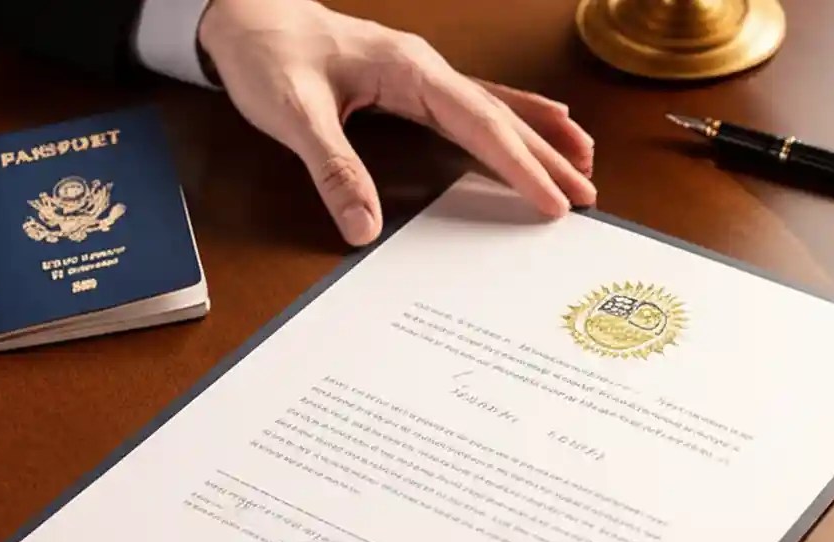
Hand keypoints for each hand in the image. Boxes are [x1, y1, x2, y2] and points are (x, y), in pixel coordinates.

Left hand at [198, 0, 596, 245]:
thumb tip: (364, 227)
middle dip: (548, 156)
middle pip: (502, 116)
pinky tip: (531, 127)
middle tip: (590, 196)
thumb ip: (334, 168)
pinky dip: (511, 121)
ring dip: (540, 135)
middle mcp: (427, 68)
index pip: (480, 125)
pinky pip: (475, 104)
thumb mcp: (293, 112)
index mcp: (411, 70)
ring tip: (584, 161)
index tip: (555, 199)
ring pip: (497, 107)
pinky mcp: (411, 83)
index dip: (521, 166)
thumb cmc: (267, 53)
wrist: (243, 15)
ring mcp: (422, 74)